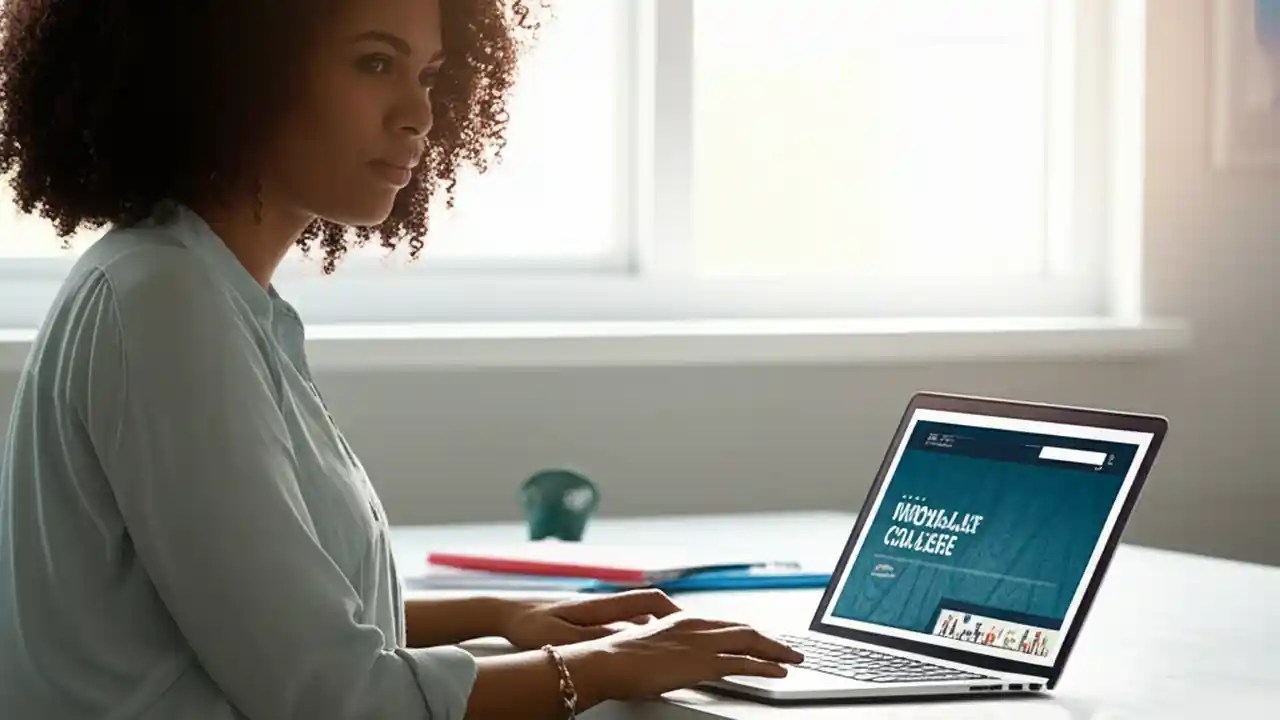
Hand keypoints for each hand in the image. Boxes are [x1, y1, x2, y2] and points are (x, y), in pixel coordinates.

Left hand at [498, 589, 680, 650]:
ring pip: (634, 617)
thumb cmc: (530, 623)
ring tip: (672, 644)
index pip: (648, 600)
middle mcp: (602, 605)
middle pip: (648, 607)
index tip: (692, 621)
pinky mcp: (584, 620)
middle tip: (692, 633)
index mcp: (601, 605)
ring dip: (654, 627)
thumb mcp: (563, 634)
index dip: (673, 610)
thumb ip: (596, 637)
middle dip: (672, 618)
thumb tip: (630, 636)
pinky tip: (635, 650)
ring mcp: (593, 612)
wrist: (504, 612)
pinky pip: (619, 625)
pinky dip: (634, 634)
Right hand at [563, 614, 804, 703]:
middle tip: (788, 647)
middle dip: (768, 639)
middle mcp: (695, 624)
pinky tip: (778, 671)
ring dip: (775, 650)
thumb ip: (668, 651)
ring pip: (749, 642)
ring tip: (793, 658)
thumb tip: (674, 662)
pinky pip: (743, 663)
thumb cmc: (618, 660)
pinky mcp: (702, 661)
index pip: (725, 624)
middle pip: (743, 629)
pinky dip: (765, 666)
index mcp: (682, 619)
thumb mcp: (648, 649)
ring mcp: (700, 642)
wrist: (606, 662)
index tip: (762, 639)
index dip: (748, 632)